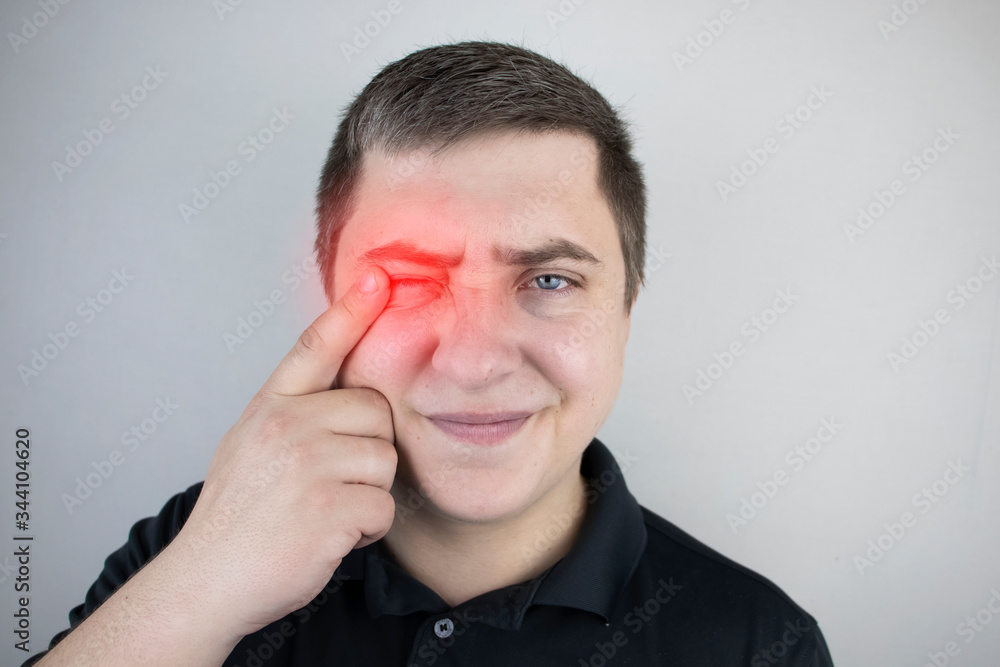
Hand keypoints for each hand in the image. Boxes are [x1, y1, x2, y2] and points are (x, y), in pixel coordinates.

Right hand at [167, 266, 395, 641]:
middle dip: (369, 448)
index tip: (377, 276)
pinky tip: (332, 536)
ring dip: (368, 492)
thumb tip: (349, 388)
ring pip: (386, 460)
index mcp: (269, 407)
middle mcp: (286, 427)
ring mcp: (307, 466)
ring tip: (327, 509)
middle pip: (376, 412)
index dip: (350, 310)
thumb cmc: (237, 514)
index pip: (315, 347)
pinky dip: (367, 530)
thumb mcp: (251, 443)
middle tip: (332, 479)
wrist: (207, 580)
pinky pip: (383, 507)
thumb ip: (294, 411)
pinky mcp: (329, 509)